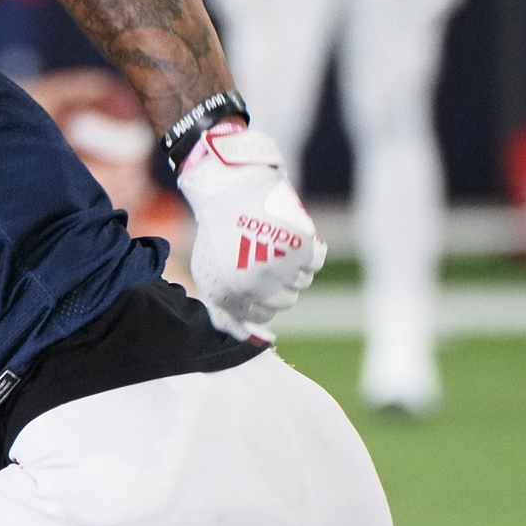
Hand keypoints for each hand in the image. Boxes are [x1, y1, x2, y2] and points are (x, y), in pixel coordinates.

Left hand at [178, 122, 325, 341]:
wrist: (229, 188)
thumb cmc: (218, 232)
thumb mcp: (209, 275)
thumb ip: (225, 311)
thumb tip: (254, 338)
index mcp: (234, 294)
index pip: (263, 316)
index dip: (260, 298)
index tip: (256, 278)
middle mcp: (259, 285)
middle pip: (286, 301)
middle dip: (277, 284)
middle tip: (264, 257)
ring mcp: (282, 265)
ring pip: (302, 282)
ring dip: (292, 266)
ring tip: (272, 243)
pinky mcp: (301, 245)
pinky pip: (316, 261)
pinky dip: (307, 250)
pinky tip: (287, 236)